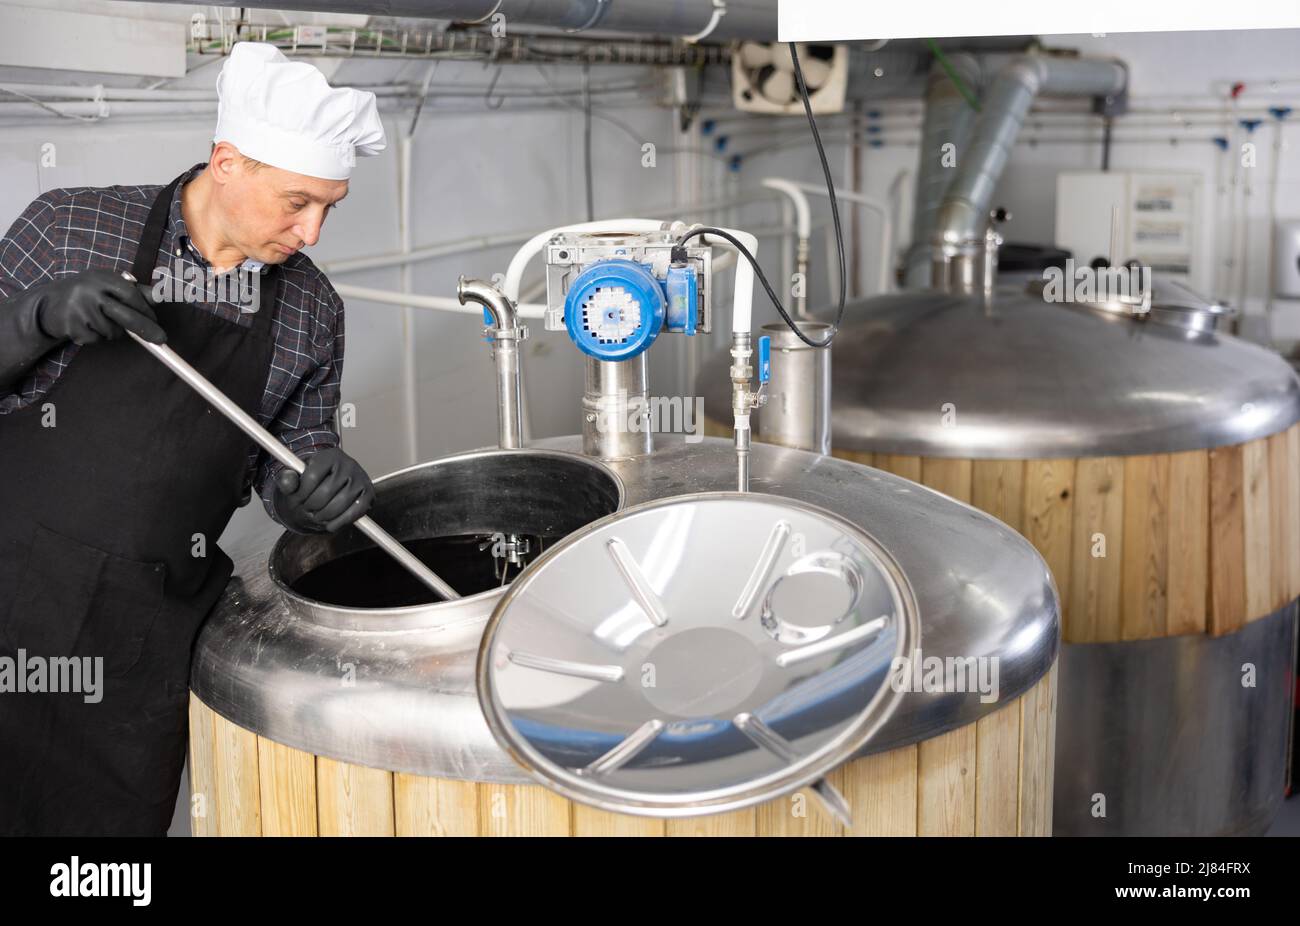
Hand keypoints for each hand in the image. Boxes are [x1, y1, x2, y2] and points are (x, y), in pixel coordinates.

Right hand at [36, 269, 166, 344]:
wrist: (48, 304)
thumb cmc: (87, 294)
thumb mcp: (108, 285)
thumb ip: (134, 291)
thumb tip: (162, 295)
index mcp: (102, 278)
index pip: (131, 295)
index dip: (146, 310)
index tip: (156, 321)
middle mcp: (90, 292)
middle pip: (126, 316)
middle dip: (146, 329)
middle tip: (161, 340)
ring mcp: (80, 310)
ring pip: (113, 331)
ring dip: (112, 331)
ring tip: (97, 319)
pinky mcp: (73, 327)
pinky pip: (98, 339)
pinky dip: (97, 337)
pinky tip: (86, 326)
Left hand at [273, 447, 374, 533]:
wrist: (334, 484)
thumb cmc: (315, 481)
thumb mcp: (298, 477)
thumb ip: (288, 479)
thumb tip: (287, 481)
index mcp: (330, 456)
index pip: (312, 477)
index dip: (301, 493)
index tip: (297, 499)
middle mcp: (349, 464)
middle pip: (326, 492)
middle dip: (312, 506)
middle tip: (307, 510)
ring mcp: (361, 479)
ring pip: (340, 504)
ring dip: (325, 516)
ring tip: (317, 517)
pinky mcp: (369, 494)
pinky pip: (355, 512)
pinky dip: (341, 521)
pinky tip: (331, 523)